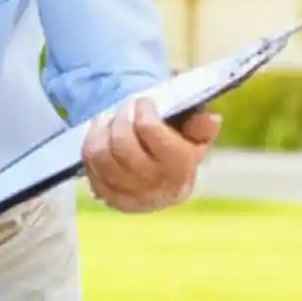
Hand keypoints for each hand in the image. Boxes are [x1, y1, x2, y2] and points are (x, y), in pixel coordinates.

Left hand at [82, 98, 220, 212]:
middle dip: (121, 118)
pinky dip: (90, 145)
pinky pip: (89, 167)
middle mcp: (155, 186)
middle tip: (125, 107)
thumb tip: (212, 119)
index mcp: (180, 167)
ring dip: (101, 130)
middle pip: (122, 143)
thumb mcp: (195, 136)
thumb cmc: (179, 148)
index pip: (151, 132)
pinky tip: (99, 134)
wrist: (164, 182)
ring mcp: (129, 195)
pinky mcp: (109, 198)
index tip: (144, 102)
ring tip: (108, 118)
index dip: (143, 112)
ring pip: (101, 155)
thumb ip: (201, 126)